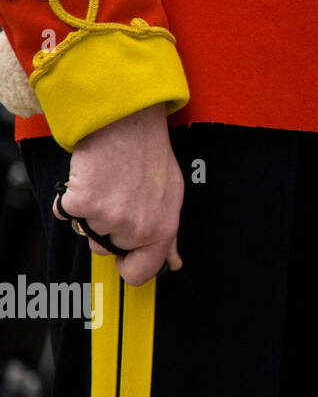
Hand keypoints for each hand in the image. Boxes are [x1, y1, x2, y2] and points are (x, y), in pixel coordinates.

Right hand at [53, 104, 183, 285]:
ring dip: (91, 213)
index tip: (124, 254)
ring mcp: (108, 217)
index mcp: (162, 230)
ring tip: (107, 184)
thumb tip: (172, 262)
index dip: (128, 265)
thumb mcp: (172, 195)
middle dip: (108, 229)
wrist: (127, 122)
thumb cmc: (150, 154)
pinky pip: (65, 212)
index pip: (140, 273)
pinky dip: (69, 198)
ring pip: (86, 231)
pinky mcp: (82, 203)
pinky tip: (88, 179)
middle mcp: (136, 228)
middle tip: (119, 197)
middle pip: (106, 250)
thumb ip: (169, 234)